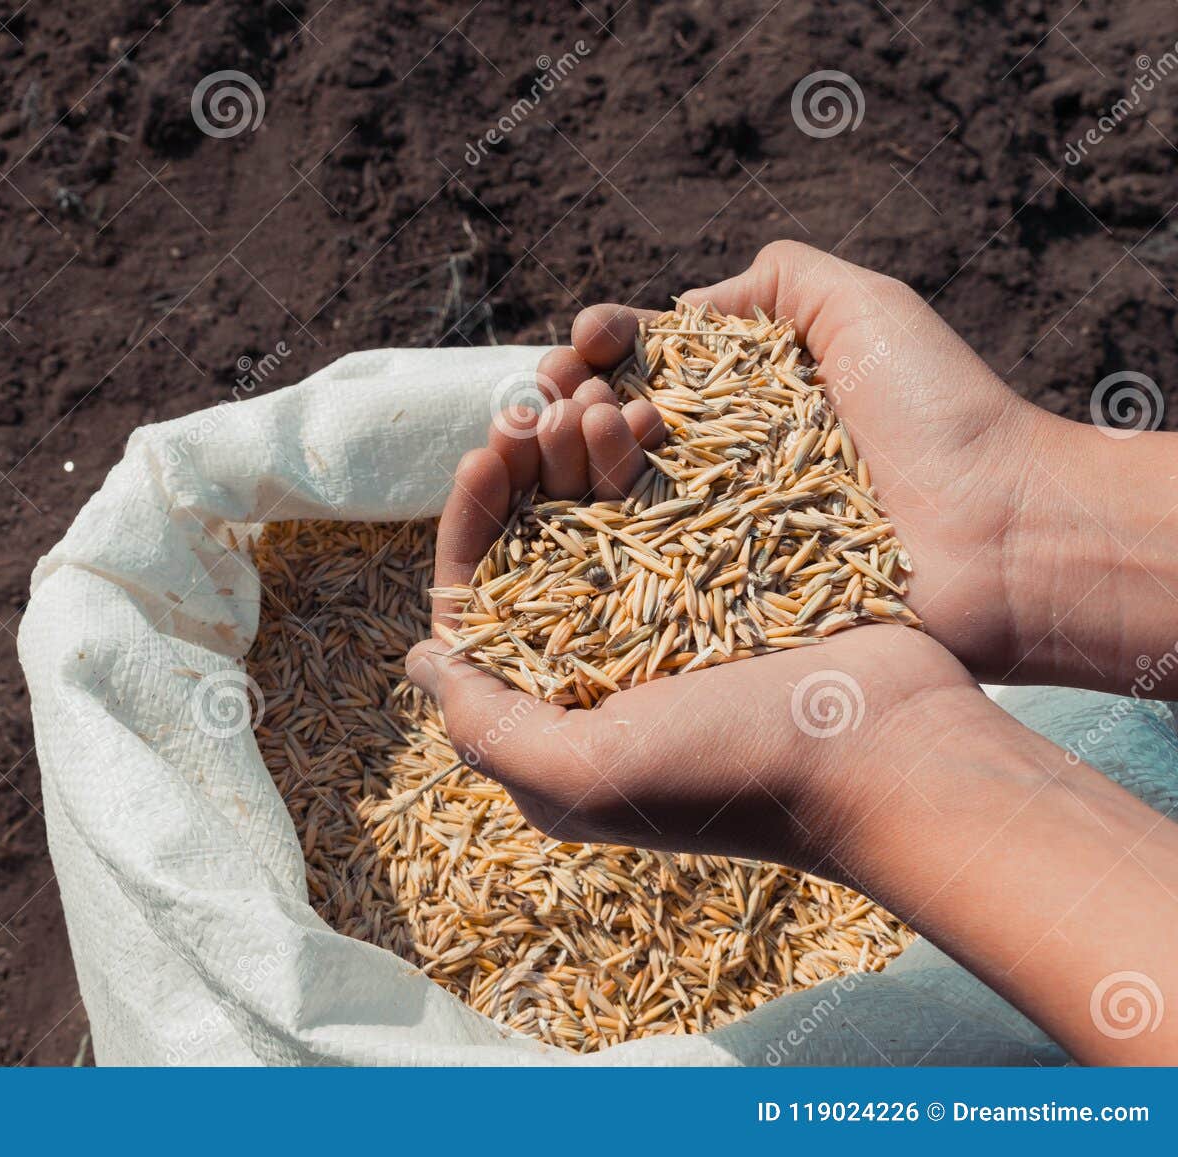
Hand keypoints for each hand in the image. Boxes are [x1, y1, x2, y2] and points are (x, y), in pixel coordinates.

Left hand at [407, 377, 993, 871]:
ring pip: (601, 513)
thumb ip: (487, 725)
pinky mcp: (730, 574)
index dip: (472, 525)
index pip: (484, 602)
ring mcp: (670, 612)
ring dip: (582, 453)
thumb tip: (422, 656)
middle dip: (526, 473)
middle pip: (537, 546)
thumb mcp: (579, 775)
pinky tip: (643, 408)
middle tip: (530, 407)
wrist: (888, 751)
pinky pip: (670, 502)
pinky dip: (649, 457)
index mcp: (557, 706)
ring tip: (588, 399)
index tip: (481, 459)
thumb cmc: (728, 776)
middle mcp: (604, 658)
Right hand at [540, 241, 1067, 683]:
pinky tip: (570, 497)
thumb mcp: (866, 306)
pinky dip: (589, 531)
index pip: (651, 364)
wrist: (1001, 533)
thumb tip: (683, 304)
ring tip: (569, 428)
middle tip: (559, 389)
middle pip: (614, 424)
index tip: (593, 333)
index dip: (608, 344)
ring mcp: (713, 533)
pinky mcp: (714, 597)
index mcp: (748, 399)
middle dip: (571, 396)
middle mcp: (719, 464)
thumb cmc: (942, 414)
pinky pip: (634, 565)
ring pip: (611, 490)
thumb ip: (780, 280)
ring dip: (573, 452)